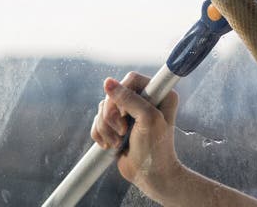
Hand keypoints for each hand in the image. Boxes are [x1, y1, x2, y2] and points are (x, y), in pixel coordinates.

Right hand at [90, 72, 181, 201]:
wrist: (151, 176)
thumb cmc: (156, 149)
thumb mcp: (147, 120)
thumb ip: (129, 99)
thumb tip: (107, 82)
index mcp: (158, 92)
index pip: (131, 79)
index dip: (123, 95)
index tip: (125, 115)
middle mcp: (144, 99)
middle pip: (113, 93)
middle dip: (112, 115)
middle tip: (122, 131)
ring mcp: (129, 112)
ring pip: (103, 107)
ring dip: (106, 127)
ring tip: (118, 142)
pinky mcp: (117, 124)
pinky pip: (97, 120)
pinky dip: (100, 133)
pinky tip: (110, 145)